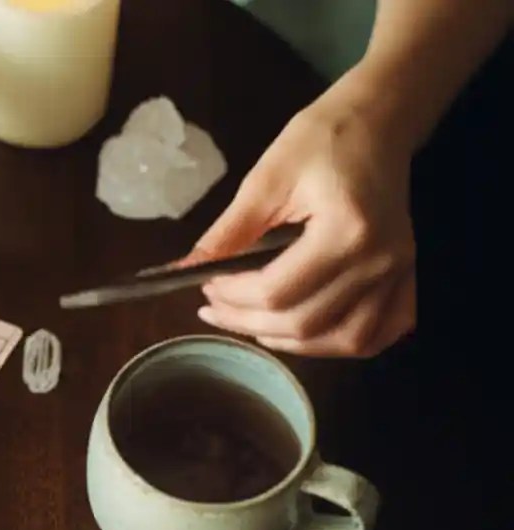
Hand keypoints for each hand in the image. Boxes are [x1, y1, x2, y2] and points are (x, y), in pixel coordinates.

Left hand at [183, 85, 416, 357]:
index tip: (205, 286)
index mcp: (346, 231)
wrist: (378, 121)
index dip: (234, 298)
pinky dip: (339, 342)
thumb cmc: (322, 139)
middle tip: (214, 309)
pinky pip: (379, 332)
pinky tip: (304, 334)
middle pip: (306, 323)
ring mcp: (400, 273)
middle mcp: (380, 261)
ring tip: (251, 325)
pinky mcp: (407, 276)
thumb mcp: (266, 178)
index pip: (278, 292)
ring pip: (345, 340)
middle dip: (248, 323)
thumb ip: (229, 231)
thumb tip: (187, 269)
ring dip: (292, 343)